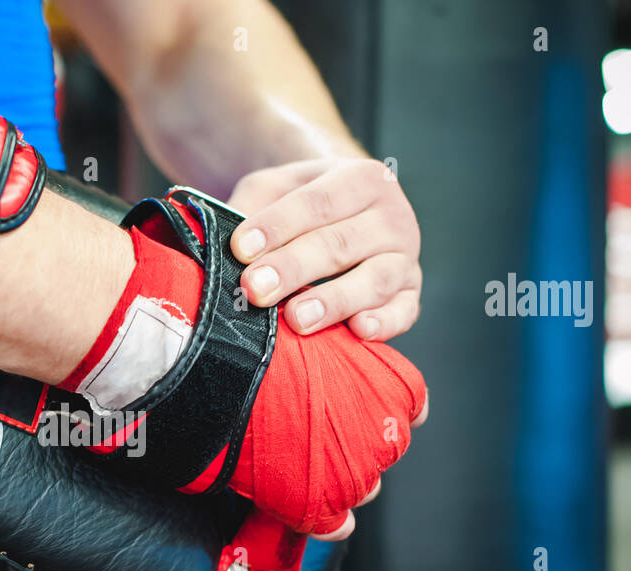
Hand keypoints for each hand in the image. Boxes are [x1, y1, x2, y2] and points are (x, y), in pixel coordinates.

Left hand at [227, 157, 421, 342]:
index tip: (241, 248)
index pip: (317, 203)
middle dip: (294, 269)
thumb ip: (252, 206)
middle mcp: (391, 216)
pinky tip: (358, 331)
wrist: (347, 214)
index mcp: (360, 179)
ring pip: (375, 280)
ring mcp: (405, 257)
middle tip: (255, 289)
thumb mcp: (274, 188)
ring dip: (334, 301)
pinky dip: (385, 323)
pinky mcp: (411, 295)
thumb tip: (219, 241)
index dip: (278, 226)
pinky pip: (404, 312)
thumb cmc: (301, 205)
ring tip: (296, 319)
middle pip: (340, 245)